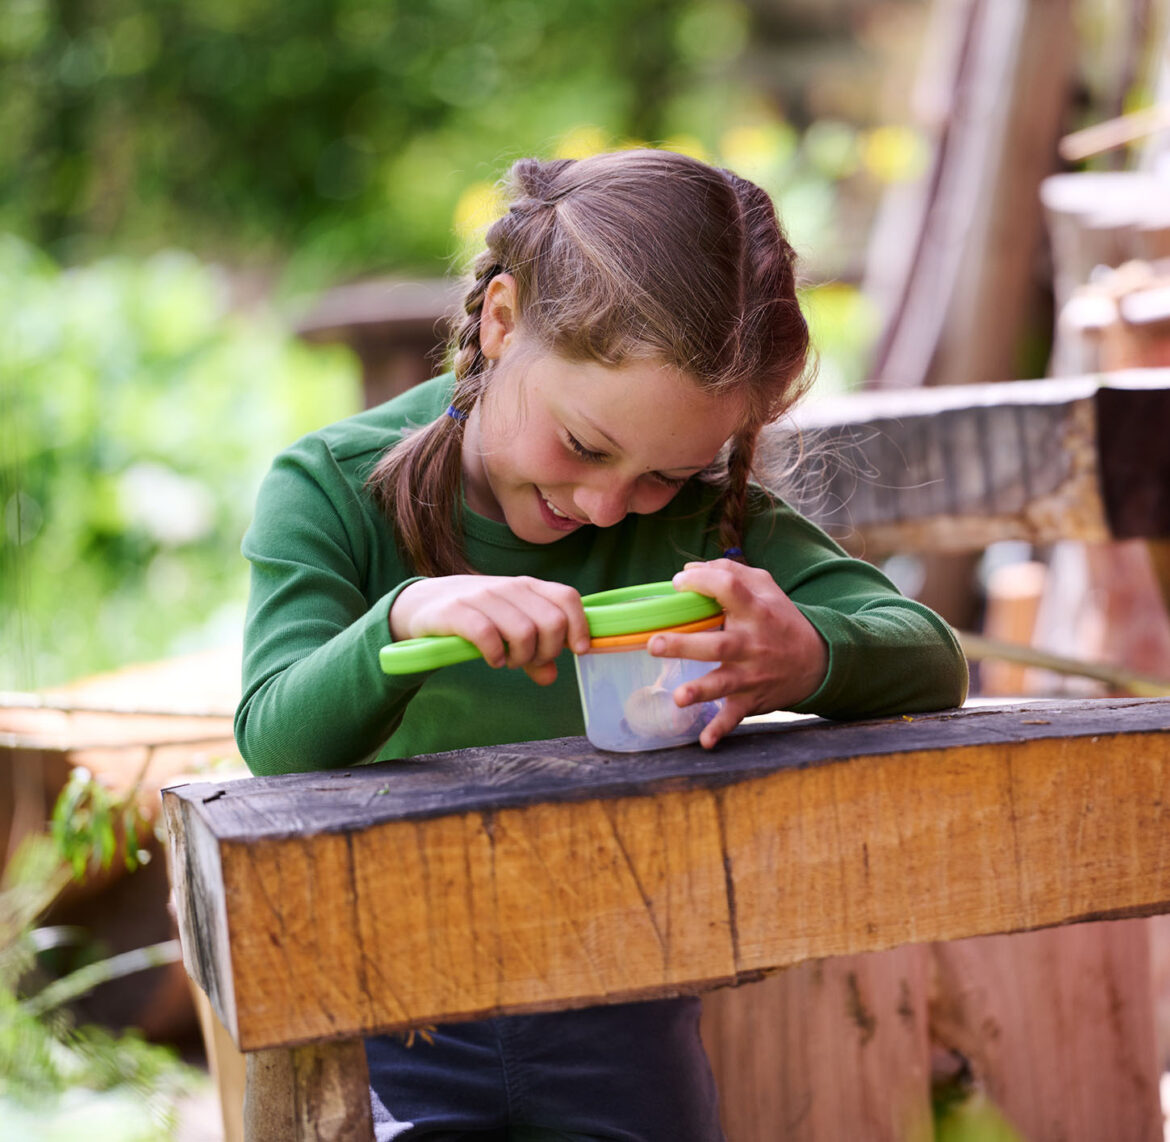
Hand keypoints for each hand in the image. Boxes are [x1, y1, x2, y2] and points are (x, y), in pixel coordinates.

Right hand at [389, 575, 590, 685]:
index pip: (567, 597)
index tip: (578, 650)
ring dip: (521, 658)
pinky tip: (492, 660)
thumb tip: (550, 677)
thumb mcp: (510, 628)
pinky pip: (488, 636)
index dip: (579, 626)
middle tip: (529, 661)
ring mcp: (482, 596)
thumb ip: (534, 653)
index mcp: (528, 586)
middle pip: (551, 622)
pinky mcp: (456, 611)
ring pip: (524, 632)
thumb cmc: (477, 616)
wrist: (424, 604)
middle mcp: (509, 587)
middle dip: (547, 651)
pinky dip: (495, 655)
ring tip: (508, 661)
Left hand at [647, 559, 828, 748]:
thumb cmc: (780, 619)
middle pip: (717, 644)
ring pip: (722, 683)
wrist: (817, 661)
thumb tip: (687, 570)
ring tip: (678, 697)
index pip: (729, 588)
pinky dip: (721, 730)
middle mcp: (751, 643)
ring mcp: (751, 674)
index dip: (702, 582)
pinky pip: (734, 717)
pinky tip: (705, 742)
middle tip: (654, 643)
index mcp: (755, 610)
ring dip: (699, 691)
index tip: (678, 582)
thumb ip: (729, 572)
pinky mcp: (750, 699)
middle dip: (684, 646)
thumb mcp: (765, 587)